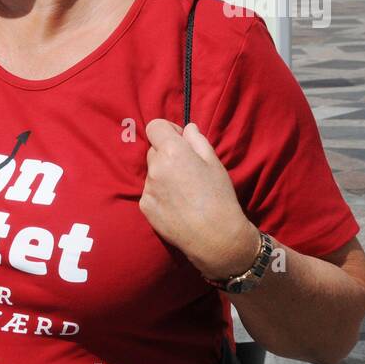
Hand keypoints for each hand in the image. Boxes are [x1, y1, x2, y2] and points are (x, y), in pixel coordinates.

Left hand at [138, 120, 259, 280]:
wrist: (214, 236)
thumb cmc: (219, 196)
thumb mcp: (214, 163)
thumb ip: (197, 141)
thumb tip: (187, 128)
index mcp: (172, 152)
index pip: (154, 127)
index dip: (168, 130)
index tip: (181, 140)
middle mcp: (155, 168)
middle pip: (153, 150)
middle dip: (167, 153)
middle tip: (188, 169)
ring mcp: (148, 188)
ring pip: (152, 172)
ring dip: (163, 174)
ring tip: (185, 191)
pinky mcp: (145, 206)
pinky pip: (150, 191)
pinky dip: (160, 193)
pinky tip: (177, 204)